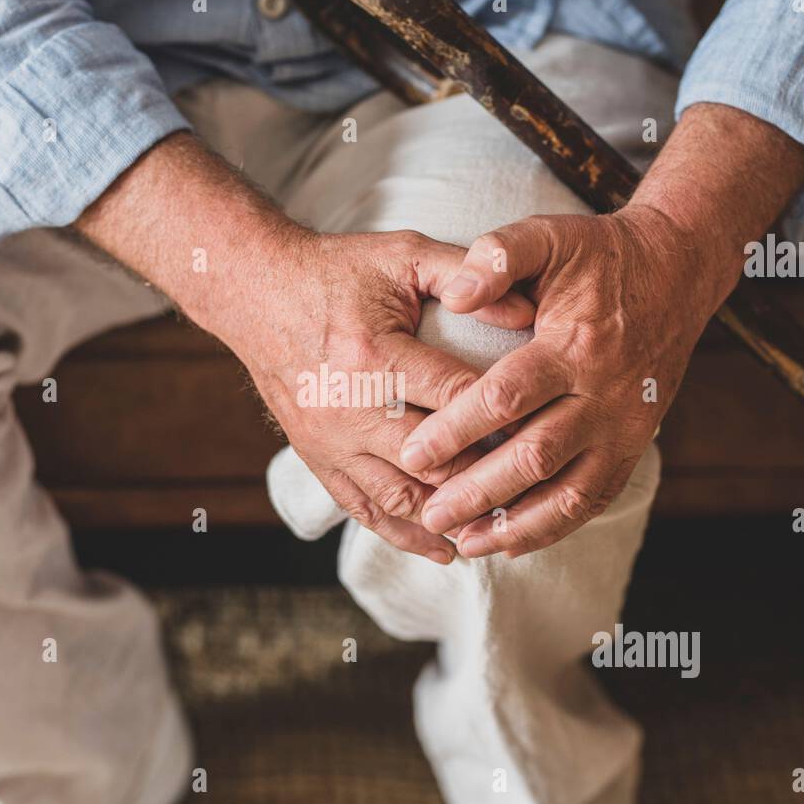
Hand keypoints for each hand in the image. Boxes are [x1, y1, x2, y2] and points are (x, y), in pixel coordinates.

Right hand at [231, 227, 534, 562]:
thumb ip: (464, 275)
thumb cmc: (337, 271)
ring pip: (400, 497)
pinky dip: (404, 535)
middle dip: (486, 474)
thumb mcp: (402, 254)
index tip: (546, 423)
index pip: (454, 397)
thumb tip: (529, 313)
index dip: (505, 413)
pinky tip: (442, 549)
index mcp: (374, 355)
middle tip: (537, 484)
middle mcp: (348, 408)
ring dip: (450, 516)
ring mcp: (329, 441)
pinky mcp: (316, 458)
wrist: (257, 293)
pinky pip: (363, 509)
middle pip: (433, 459)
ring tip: (497, 530)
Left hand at [401, 204, 737, 557]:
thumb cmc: (600, 256)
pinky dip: (552, 527)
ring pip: (569, 493)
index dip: (458, 427)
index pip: (509, 396)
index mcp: (576, 345)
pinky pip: (594, 499)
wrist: (678, 272)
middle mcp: (605, 395)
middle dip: (478, 490)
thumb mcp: (550, 236)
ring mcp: (625, 427)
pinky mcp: (634, 446)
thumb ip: (499, 255)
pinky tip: (510, 543)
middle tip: (430, 513)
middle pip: (536, 457)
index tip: (413, 451)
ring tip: (464, 542)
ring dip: (515, 524)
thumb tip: (458, 292)